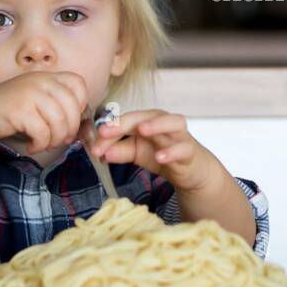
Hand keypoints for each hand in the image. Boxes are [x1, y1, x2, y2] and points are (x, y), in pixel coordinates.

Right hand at [0, 71, 90, 153]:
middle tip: (60, 139)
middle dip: (70, 129)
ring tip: (44, 144)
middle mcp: (40, 81)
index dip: (80, 105)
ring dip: (54, 139)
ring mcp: (30, 94)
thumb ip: (59, 107)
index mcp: (47, 77)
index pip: (78, 84)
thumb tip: (85, 129)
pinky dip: (40, 145)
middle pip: (72, 107)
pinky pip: (42, 132)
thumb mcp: (38, 102)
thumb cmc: (12, 112)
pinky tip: (31, 146)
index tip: (70, 120)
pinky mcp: (20, 110)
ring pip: (59, 122)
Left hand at [88, 108, 226, 194]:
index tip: (94, 141)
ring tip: (142, 130)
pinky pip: (183, 148)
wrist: (191, 170)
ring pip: (173, 123)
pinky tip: (160, 157)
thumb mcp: (136, 153)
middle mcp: (164, 123)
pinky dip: (172, 152)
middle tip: (106, 132)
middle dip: (125, 122)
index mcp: (148, 121)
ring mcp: (179, 136)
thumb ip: (119, 151)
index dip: (110, 129)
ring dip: (157, 124)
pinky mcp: (190, 151)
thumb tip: (101, 153)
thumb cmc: (163, 154)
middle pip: (146, 116)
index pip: (127, 121)